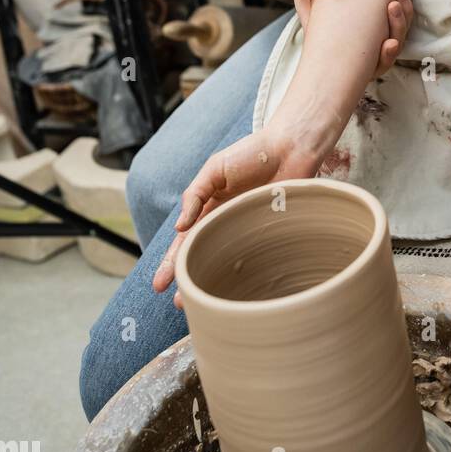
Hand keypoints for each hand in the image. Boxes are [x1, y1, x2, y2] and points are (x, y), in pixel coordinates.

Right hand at [152, 125, 316, 308]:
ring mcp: (247, 232)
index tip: (159, 285)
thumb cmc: (252, 153)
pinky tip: (236, 290)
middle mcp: (226, 224)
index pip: (185, 240)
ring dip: (212, 283)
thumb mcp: (214, 169)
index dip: (172, 262)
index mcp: (209, 208)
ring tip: (202, 303)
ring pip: (225, 262)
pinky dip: (243, 275)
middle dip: (188, 280)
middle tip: (180, 302)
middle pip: (202, 256)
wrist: (291, 148)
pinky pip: (253, 258)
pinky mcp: (269, 235)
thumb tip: (178, 227)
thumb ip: (194, 195)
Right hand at [285, 0, 412, 74]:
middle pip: (381, 58)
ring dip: (401, 23)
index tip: (389, 43)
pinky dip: (403, 13)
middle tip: (392, 7)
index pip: (358, 67)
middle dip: (395, 37)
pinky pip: (396, 25)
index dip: (379, 61)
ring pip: (393, 40)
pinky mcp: (377, 19)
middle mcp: (351, 44)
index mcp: (333, 45)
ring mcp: (366, 33)